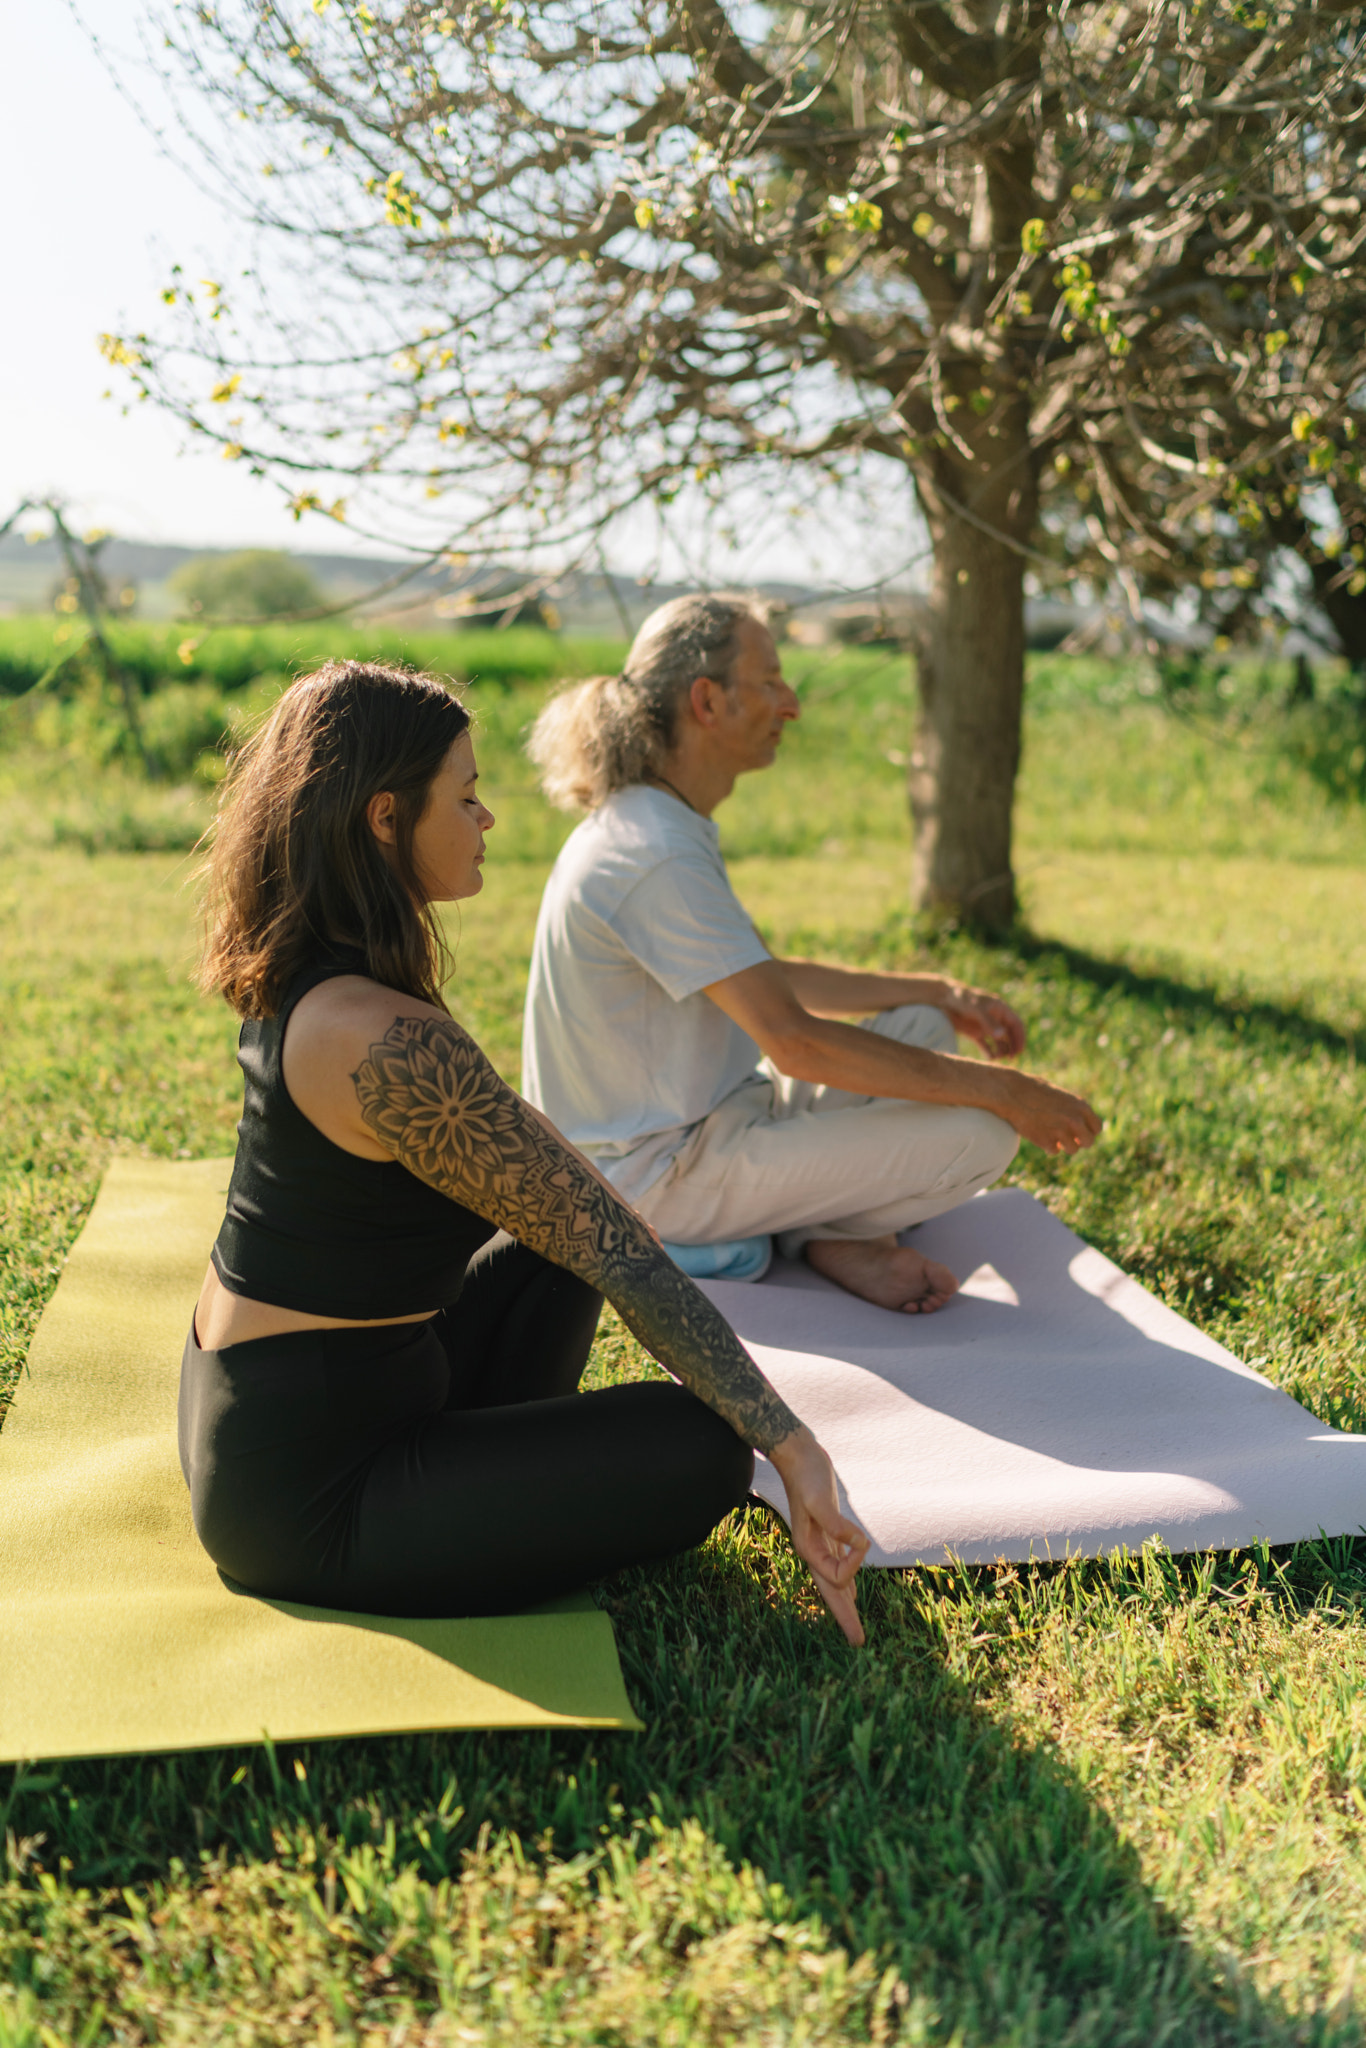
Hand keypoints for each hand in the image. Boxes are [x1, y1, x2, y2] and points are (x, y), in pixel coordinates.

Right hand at [768, 1426, 869, 1644]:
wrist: (797, 1455)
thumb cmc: (807, 1476)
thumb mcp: (820, 1500)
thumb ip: (838, 1525)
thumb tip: (860, 1545)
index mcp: (810, 1549)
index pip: (837, 1578)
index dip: (854, 1565)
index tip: (860, 1540)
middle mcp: (814, 1552)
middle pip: (832, 1593)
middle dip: (846, 1618)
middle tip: (859, 1644)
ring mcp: (821, 1544)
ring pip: (836, 1582)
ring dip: (846, 1604)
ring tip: (854, 1626)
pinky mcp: (829, 1532)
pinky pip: (839, 1565)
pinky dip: (847, 1581)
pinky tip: (851, 1591)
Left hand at [937, 981, 1026, 1059]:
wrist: (942, 999)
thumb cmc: (961, 999)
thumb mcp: (976, 1009)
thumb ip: (989, 1022)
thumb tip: (1002, 1035)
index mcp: (1000, 1009)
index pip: (1016, 1024)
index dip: (1020, 1037)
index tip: (1019, 1050)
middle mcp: (995, 1018)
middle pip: (1009, 1035)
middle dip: (1012, 1046)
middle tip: (1011, 1058)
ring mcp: (984, 1026)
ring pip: (999, 1042)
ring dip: (1001, 1050)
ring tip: (998, 1058)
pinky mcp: (974, 1033)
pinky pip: (985, 1045)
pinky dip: (989, 1052)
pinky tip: (990, 1058)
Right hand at [996, 1070, 1102, 1154]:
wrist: (1012, 1094)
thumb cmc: (1034, 1091)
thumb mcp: (1061, 1096)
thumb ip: (1074, 1110)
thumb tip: (1082, 1125)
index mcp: (1081, 1107)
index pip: (1097, 1128)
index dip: (1088, 1131)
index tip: (1079, 1132)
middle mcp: (1075, 1120)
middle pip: (1088, 1142)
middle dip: (1079, 1142)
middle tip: (1067, 1138)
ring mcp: (1062, 1132)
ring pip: (1072, 1150)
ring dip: (1063, 1145)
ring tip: (1051, 1135)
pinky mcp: (1047, 1142)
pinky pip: (1054, 1151)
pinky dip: (1047, 1146)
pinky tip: (1038, 1135)